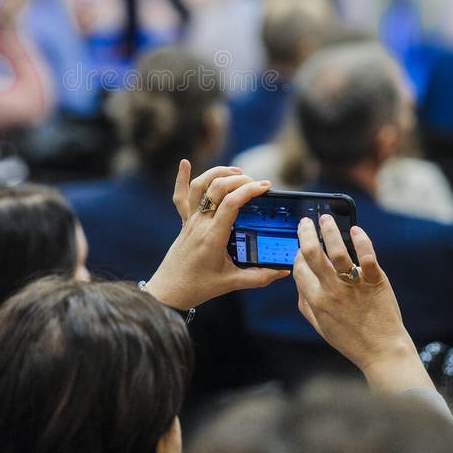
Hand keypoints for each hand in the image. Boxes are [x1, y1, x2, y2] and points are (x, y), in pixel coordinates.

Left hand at [145, 160, 288, 309]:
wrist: (169, 290)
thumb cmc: (199, 287)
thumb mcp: (232, 283)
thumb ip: (259, 277)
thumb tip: (283, 271)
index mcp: (213, 237)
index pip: (231, 204)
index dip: (249, 190)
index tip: (266, 187)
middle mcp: (200, 223)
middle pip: (217, 189)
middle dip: (239, 180)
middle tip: (257, 183)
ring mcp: (190, 220)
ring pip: (199, 186)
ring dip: (217, 173)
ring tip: (237, 173)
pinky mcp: (184, 221)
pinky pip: (180, 196)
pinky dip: (181, 178)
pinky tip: (184, 163)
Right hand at [293, 215, 433, 392]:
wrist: (383, 353)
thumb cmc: (351, 340)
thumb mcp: (320, 326)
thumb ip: (306, 303)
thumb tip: (298, 281)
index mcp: (317, 301)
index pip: (299, 268)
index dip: (298, 253)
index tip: (301, 245)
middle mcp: (332, 291)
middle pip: (312, 253)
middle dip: (306, 233)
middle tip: (306, 222)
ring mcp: (354, 285)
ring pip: (337, 251)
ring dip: (329, 230)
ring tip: (326, 219)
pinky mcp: (375, 281)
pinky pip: (367, 256)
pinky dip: (361, 240)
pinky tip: (355, 230)